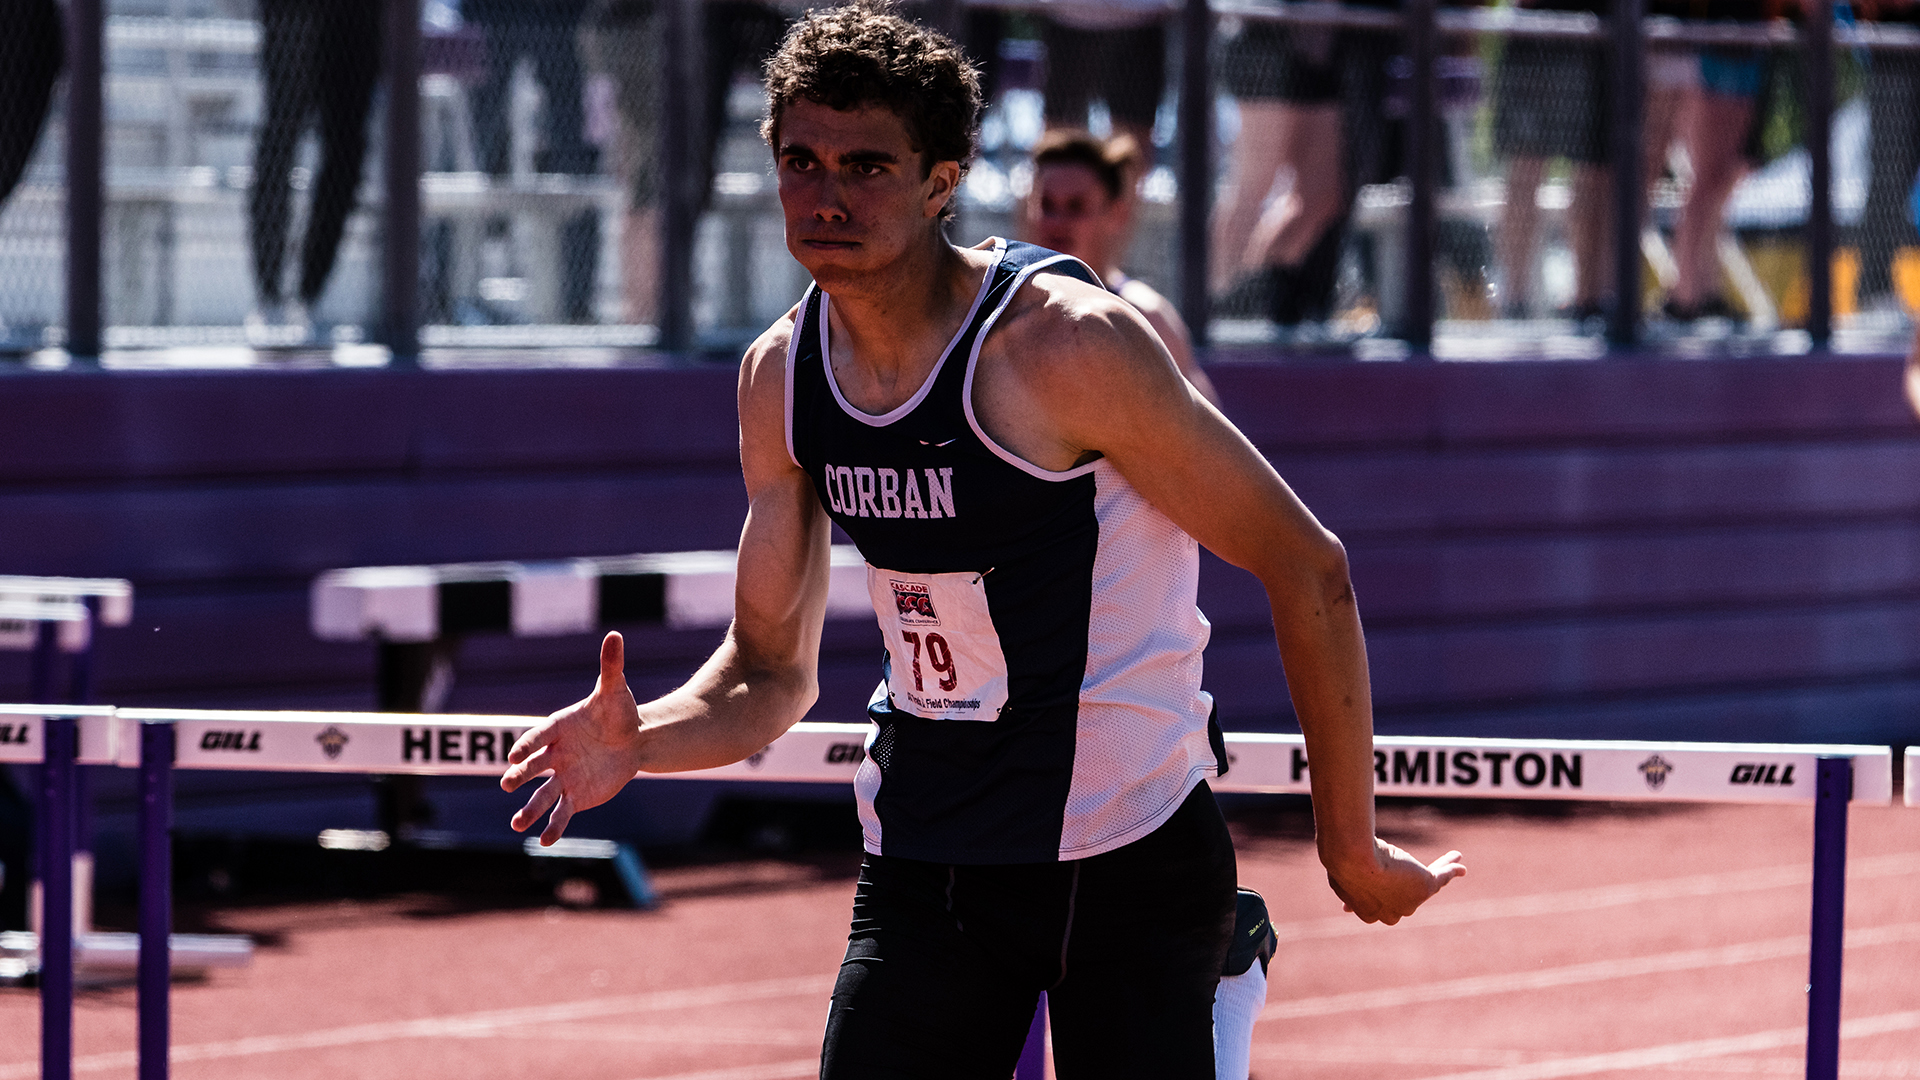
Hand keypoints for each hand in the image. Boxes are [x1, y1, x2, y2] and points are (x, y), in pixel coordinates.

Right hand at [501, 632, 646, 844]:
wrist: (634, 739)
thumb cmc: (618, 712)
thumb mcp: (615, 690)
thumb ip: (611, 666)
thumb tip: (615, 635)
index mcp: (558, 727)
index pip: (539, 736)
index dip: (528, 745)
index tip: (517, 755)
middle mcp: (555, 754)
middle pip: (533, 767)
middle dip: (519, 776)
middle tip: (508, 784)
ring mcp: (564, 776)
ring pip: (542, 795)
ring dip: (530, 810)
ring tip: (517, 825)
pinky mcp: (576, 795)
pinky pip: (562, 812)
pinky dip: (554, 826)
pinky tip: (545, 840)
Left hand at [1326, 839, 1465, 924]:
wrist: (1354, 861)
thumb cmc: (1343, 862)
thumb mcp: (1340, 868)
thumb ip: (1344, 871)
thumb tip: (1337, 861)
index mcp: (1368, 912)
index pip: (1383, 900)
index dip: (1385, 888)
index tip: (1385, 876)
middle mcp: (1391, 913)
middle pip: (1408, 894)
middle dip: (1415, 880)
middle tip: (1422, 872)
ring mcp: (1410, 902)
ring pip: (1428, 883)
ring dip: (1441, 871)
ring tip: (1453, 860)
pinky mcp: (1424, 887)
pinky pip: (1441, 878)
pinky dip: (1451, 871)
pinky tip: (1460, 866)